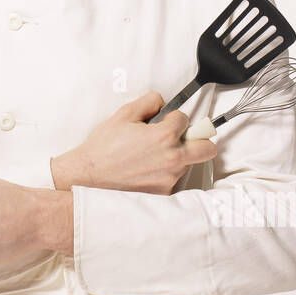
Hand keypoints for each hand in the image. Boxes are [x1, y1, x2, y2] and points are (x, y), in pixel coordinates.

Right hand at [49, 90, 217, 195]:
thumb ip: (148, 102)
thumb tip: (161, 101)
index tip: (165, 122)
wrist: (88, 175)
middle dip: (199, 140)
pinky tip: (147, 170)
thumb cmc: (103, 147)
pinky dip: (166, 173)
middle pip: (207, 148)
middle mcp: (172, 158)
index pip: (185, 119)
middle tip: (183, 139)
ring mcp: (170, 178)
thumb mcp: (123, 114)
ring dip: (179, 157)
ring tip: (153, 156)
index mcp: (164, 136)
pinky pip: (175, 179)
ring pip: (189, 163)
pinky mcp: (163, 192)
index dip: (173, 118)